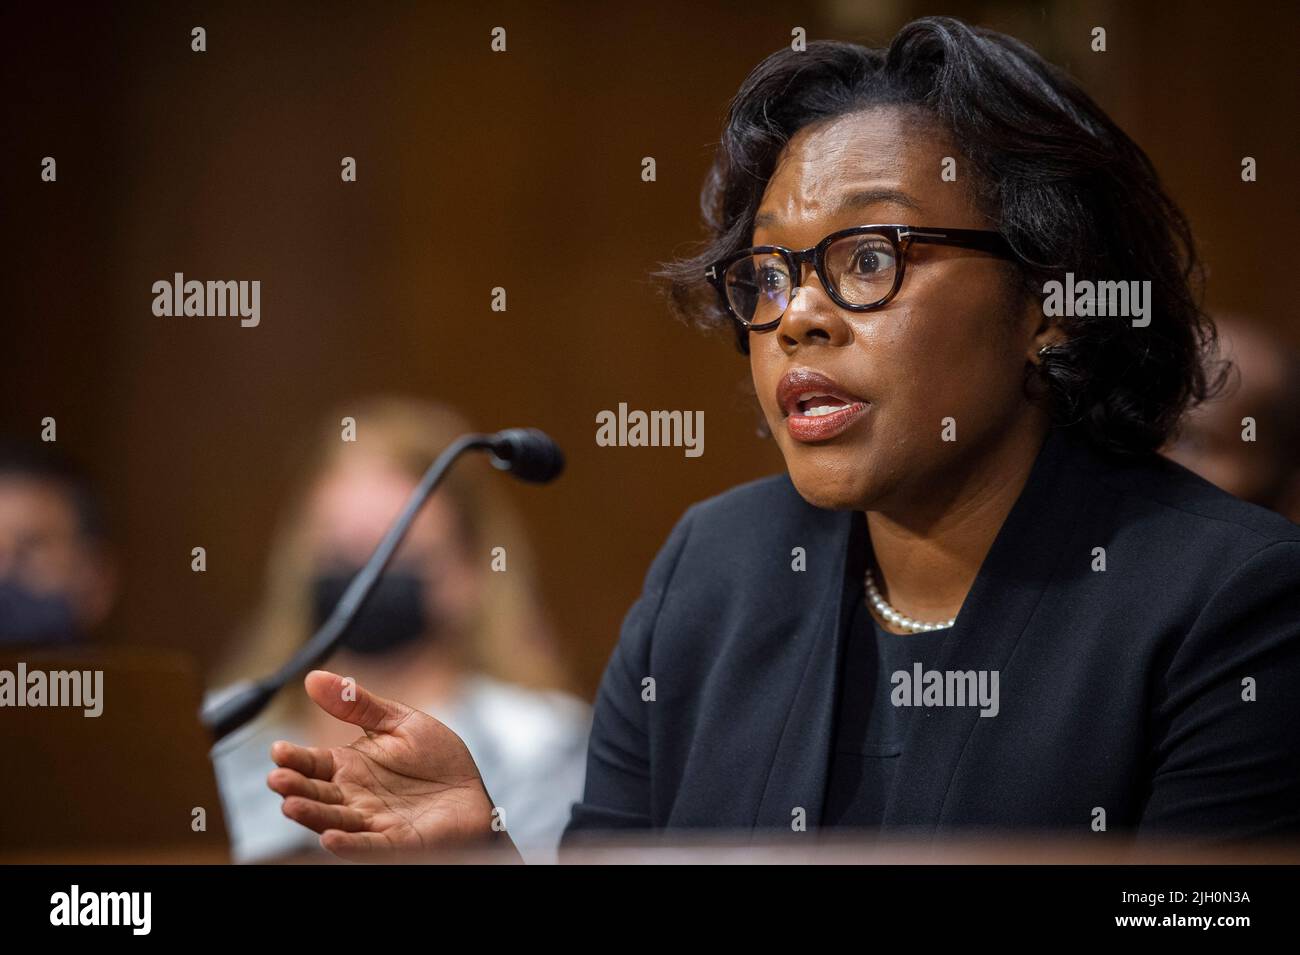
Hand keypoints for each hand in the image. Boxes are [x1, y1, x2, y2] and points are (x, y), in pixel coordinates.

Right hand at [267, 670, 518, 861]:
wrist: (473, 793)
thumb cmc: (438, 760)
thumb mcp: (399, 722)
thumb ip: (357, 705)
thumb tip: (314, 677)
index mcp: (351, 766)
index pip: (314, 763)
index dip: (295, 757)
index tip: (277, 750)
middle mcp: (354, 797)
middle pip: (317, 793)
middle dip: (295, 787)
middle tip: (277, 779)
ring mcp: (372, 821)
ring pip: (335, 820)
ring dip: (312, 815)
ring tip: (291, 806)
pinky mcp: (395, 842)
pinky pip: (368, 845)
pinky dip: (349, 843)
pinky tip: (330, 837)